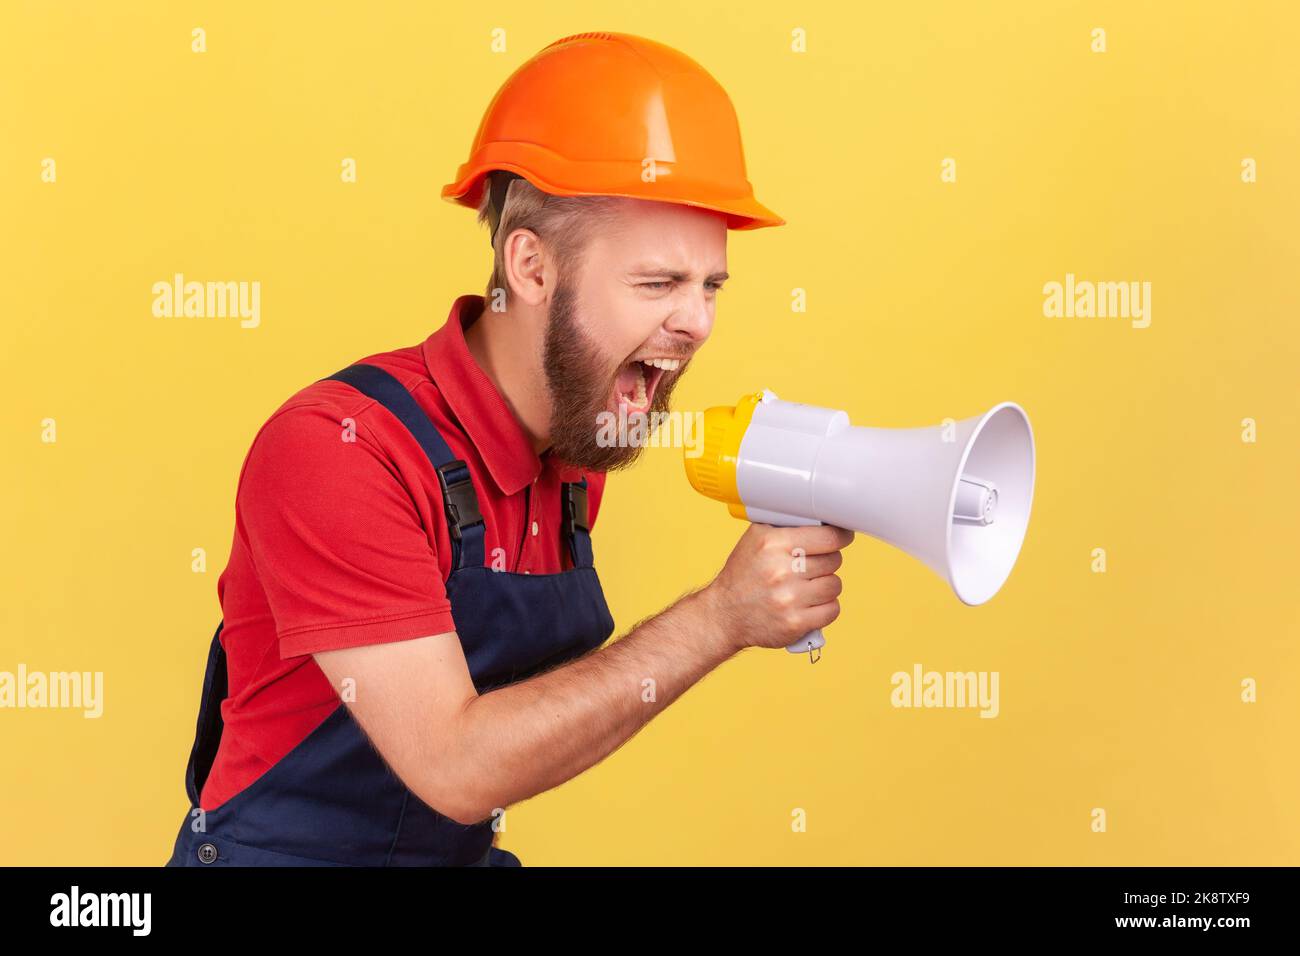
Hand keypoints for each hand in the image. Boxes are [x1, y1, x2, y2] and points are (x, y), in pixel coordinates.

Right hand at [705, 523, 853, 652]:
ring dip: (826, 585)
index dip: (840, 536)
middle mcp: (781, 571)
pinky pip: (832, 610)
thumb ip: (786, 526)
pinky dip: (825, 607)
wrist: (724, 614)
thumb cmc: (743, 575)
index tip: (841, 538)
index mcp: (772, 544)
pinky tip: (810, 603)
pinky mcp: (795, 623)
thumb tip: (823, 519)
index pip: (828, 537)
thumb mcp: (755, 539)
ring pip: (835, 585)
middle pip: (834, 560)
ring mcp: (789, 599)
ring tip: (808, 585)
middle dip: (826, 562)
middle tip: (811, 566)